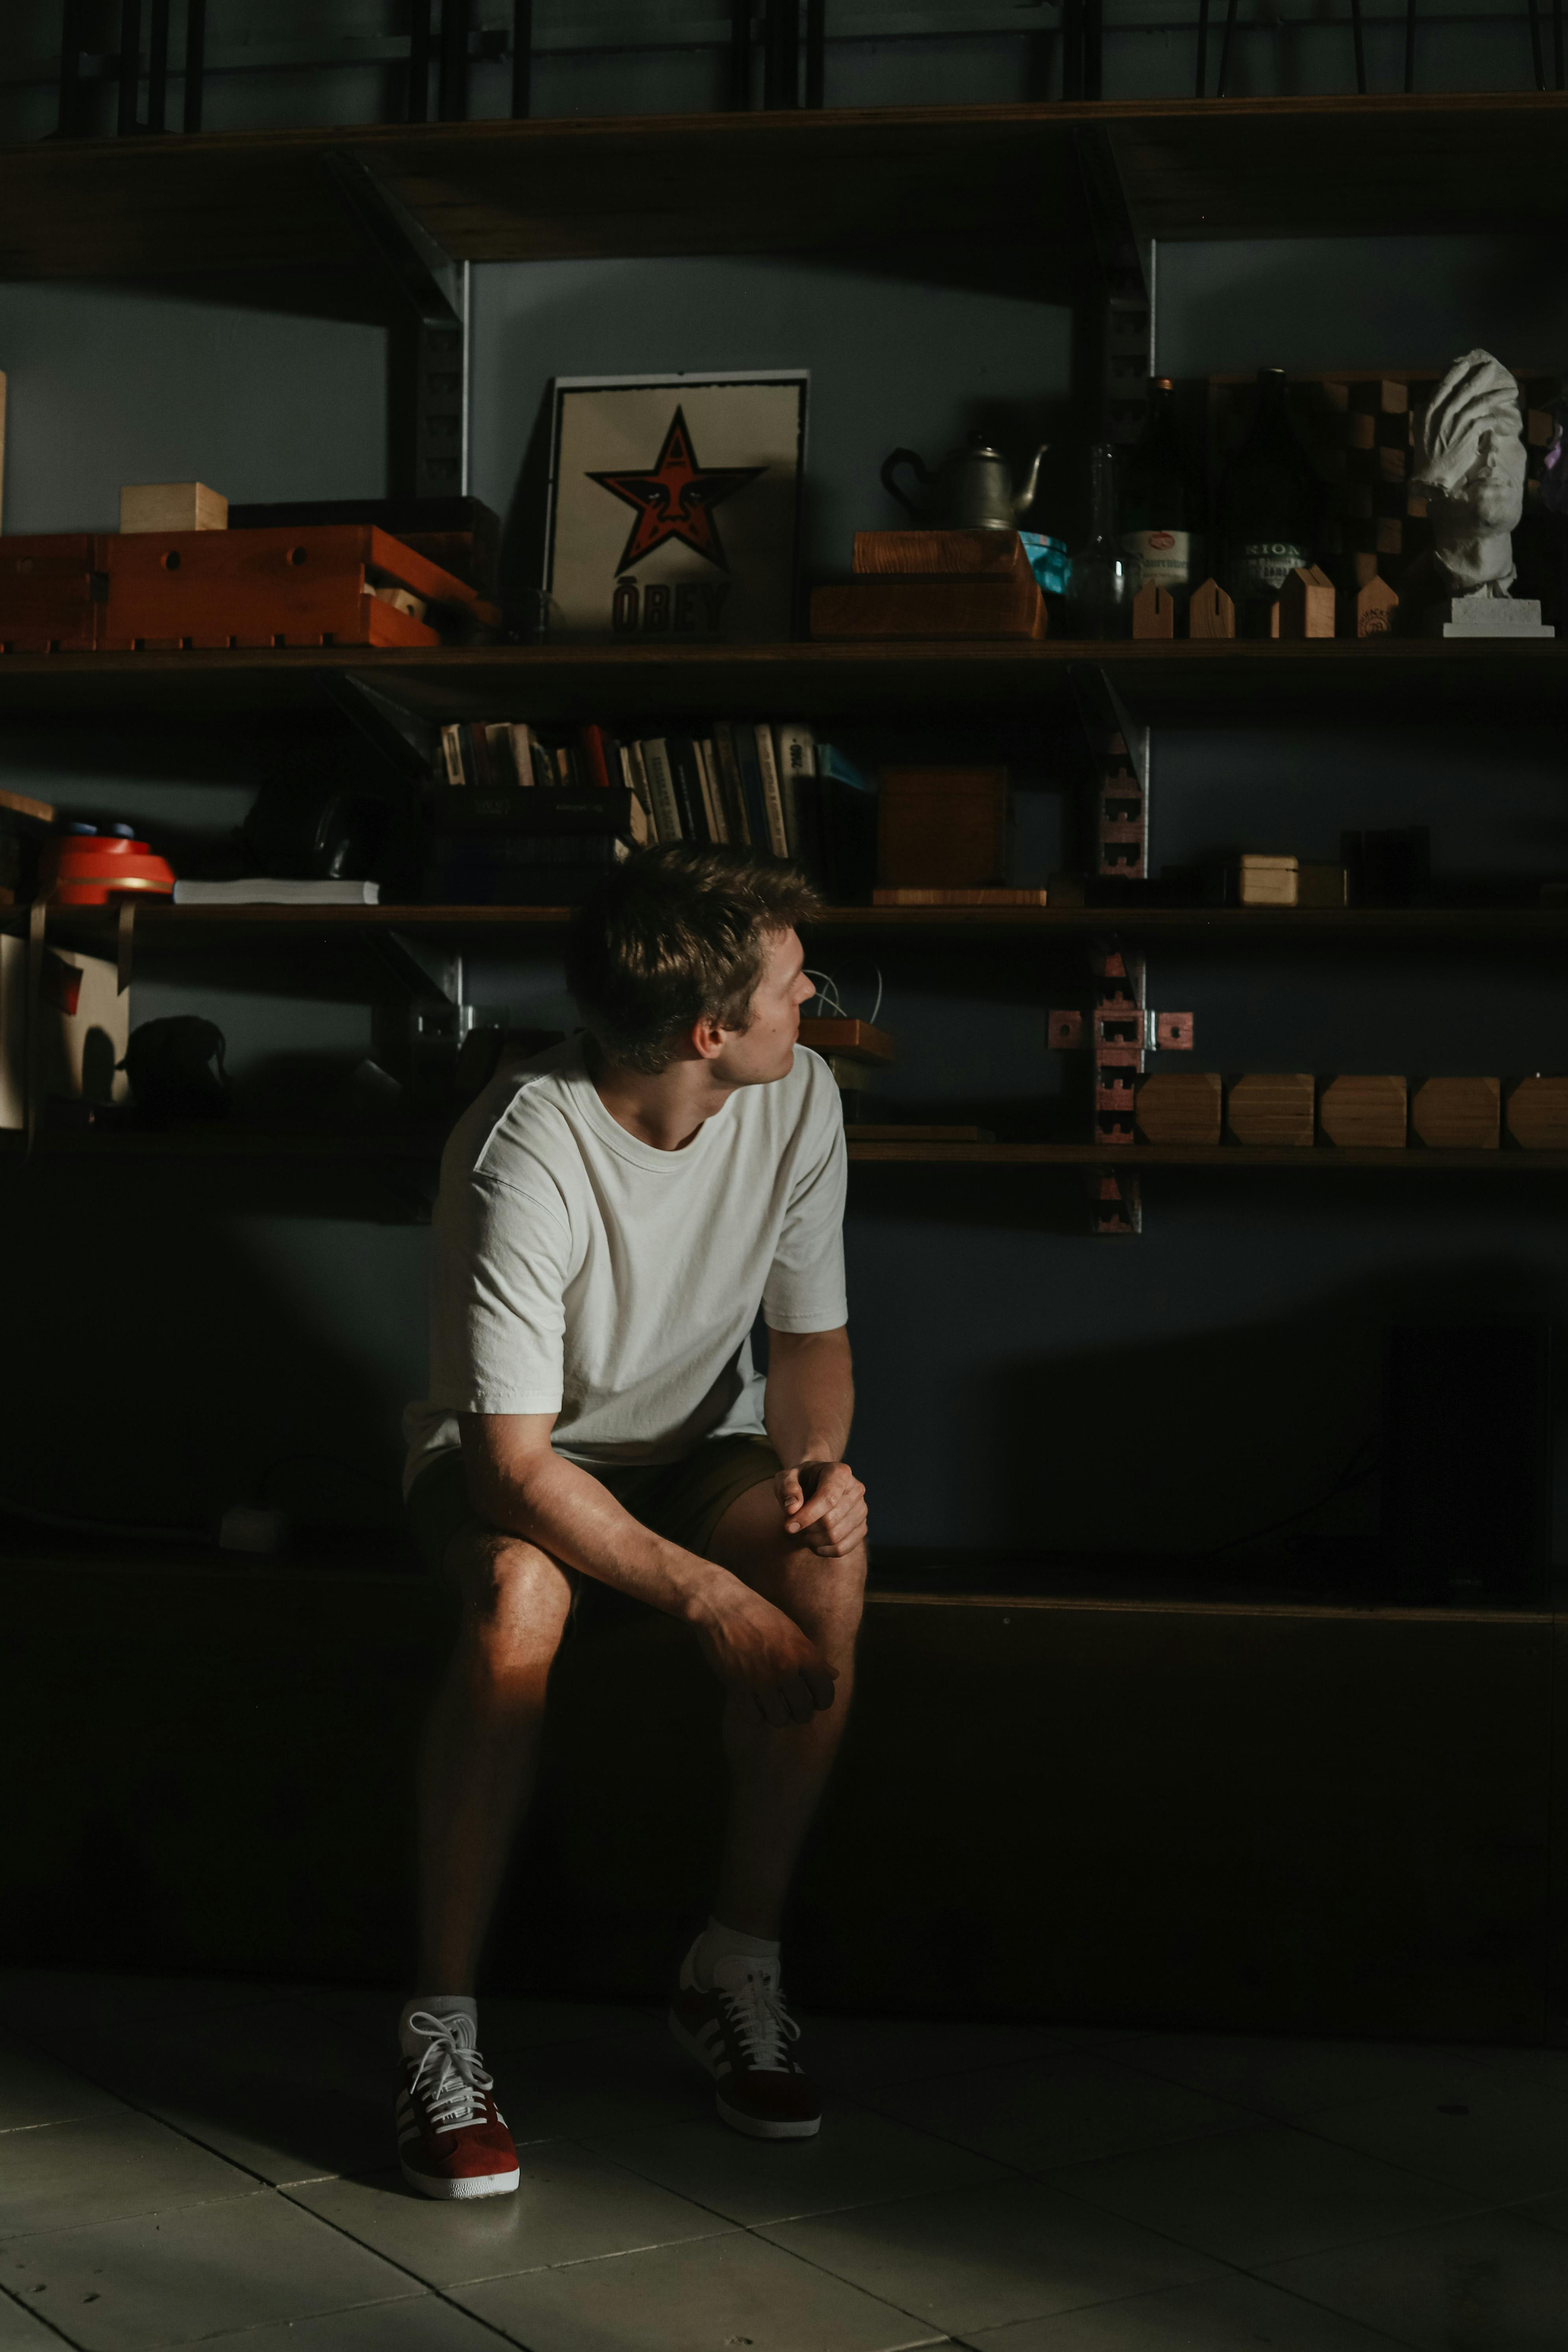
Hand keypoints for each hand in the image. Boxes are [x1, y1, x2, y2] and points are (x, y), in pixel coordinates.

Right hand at [693, 1579, 837, 1727]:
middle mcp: (785, 1667)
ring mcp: (761, 1678)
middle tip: (793, 1707)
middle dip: (800, 1713)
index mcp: (803, 1652)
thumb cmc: (759, 1614)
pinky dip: (757, 1715)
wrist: (723, 1605)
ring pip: (780, 1718)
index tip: (816, 1701)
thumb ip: (812, 1656)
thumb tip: (833, 1675)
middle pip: (803, 1710)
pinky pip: (754, 1716)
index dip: (823, 1701)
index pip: (825, 1691)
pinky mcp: (738, 1685)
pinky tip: (756, 1704)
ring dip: (779, 1716)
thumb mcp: (791, 1630)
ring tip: (775, 1708)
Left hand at [775, 1460, 867, 1558]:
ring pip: (835, 1537)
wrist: (815, 1487)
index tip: (788, 1527)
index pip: (828, 1498)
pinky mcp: (862, 1528)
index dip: (807, 1516)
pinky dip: (822, 1550)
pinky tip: (811, 1541)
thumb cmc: (799, 1482)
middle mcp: (856, 1489)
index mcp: (839, 1473)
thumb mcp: (786, 1478)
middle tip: (791, 1527)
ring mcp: (861, 1510)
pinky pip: (841, 1548)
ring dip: (811, 1540)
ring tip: (800, 1532)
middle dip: (806, 1529)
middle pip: (830, 1521)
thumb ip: (786, 1489)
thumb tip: (792, 1508)